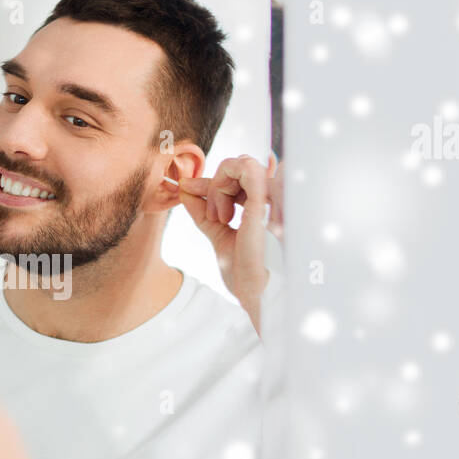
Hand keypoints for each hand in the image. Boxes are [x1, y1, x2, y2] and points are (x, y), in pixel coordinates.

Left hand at [173, 153, 275, 333]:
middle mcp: (274, 197)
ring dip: (220, 186)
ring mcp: (274, 196)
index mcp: (266, 204)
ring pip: (241, 163)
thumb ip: (203, 212)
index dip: (211, 183)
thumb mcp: (219, 235)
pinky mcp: (267, 200)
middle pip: (239, 166)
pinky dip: (223, 185)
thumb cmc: (246, 272)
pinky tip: (224, 215)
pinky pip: (248, 168)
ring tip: (221, 218)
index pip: (239, 176)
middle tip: (214, 217)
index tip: (187, 189)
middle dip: (214, 186)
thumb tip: (184, 188)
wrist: (257, 294)